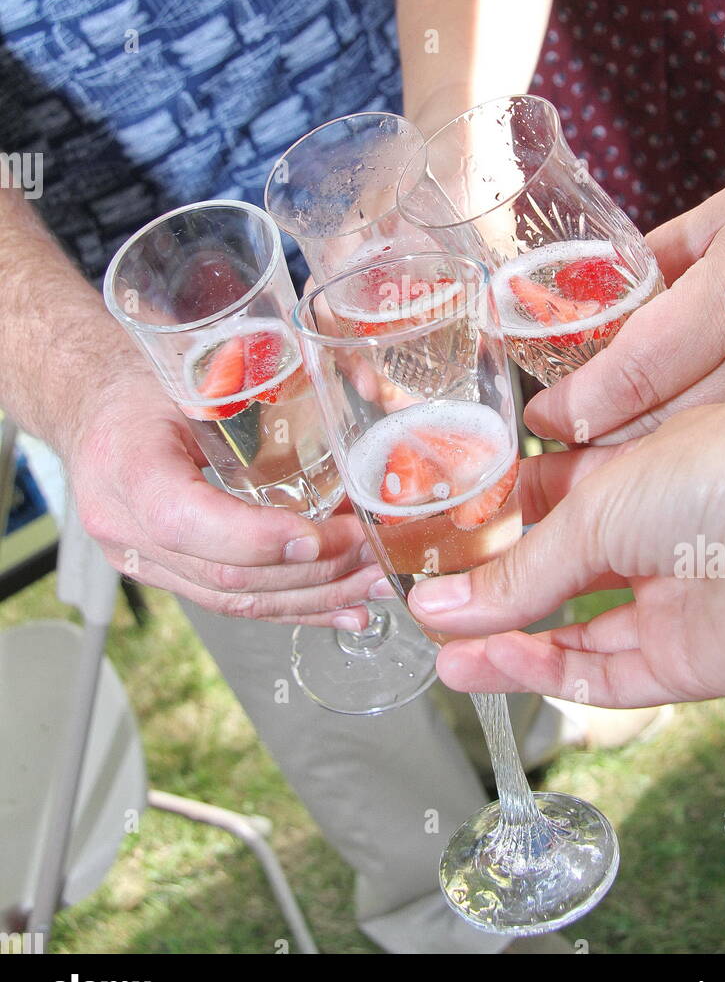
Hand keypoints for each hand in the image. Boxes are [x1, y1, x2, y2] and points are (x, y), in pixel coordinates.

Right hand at [66, 358, 377, 627]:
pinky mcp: (165, 574)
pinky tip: (342, 610)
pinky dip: (294, 607)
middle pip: (224, 575)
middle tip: (373, 552)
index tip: (322, 535)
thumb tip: (368, 383)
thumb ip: (262, 384)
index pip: (188, 522)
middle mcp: (126, 527)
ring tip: (374, 585)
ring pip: (234, 600)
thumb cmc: (143, 380)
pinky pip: (231, 603)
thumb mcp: (191, 370)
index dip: (260, 538)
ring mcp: (141, 560)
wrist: (93, 408)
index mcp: (127, 467)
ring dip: (315, 598)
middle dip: (312, 571)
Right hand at [407, 383, 724, 702]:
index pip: (543, 517)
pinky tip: (487, 663)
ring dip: (504, 648)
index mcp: (630, 482)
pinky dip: (542, 674)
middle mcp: (647, 547)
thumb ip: (518, 571)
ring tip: (442, 650)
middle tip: (428, 614)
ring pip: (569, 640)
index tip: (432, 557)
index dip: (489, 539)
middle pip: (553, 585)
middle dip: (490, 601)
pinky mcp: (685, 664)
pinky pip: (601, 677)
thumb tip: (441, 605)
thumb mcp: (596, 507)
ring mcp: (665, 607)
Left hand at [524, 141, 724, 445]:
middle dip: (594, 444)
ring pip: (699, 447)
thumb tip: (604, 286)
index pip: (636, 371)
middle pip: (660, 426)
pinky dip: (695, 453)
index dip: (577, 404)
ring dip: (639, 456)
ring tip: (596, 454)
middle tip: (554, 444)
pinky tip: (669, 452)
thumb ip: (663, 254)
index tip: (543, 413)